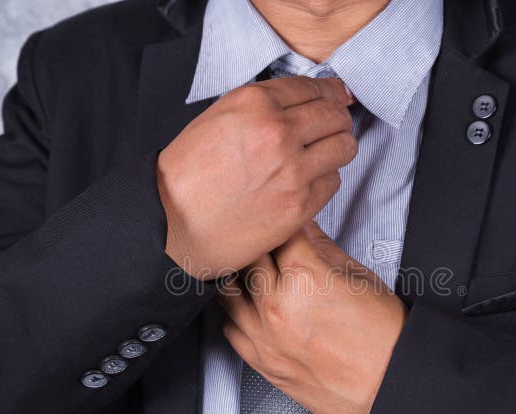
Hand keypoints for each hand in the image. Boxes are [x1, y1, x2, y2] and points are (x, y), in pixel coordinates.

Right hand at [157, 76, 356, 279]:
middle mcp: (277, 132)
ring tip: (319, 158)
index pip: (311, 87)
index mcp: (254, 104)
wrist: (171, 224)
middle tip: (331, 128)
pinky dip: (324, 181)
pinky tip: (304, 184)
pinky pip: (333, 182)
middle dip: (337, 120)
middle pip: (335, 116)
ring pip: (344, 147)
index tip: (337, 97)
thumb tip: (307, 99)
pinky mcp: (299, 204)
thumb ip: (262, 106)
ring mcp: (292, 170)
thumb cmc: (188, 174)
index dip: (329, 92)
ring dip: (336, 150)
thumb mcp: (218, 118)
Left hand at [219, 221, 407, 413]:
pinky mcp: (262, 362)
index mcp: (306, 277)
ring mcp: (265, 336)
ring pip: (227, 290)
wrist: (390, 388)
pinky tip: (251, 306)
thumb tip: (305, 227)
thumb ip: (323, 247)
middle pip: (247, 256)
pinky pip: (230, 328)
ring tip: (254, 272)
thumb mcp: (359, 277)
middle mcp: (278, 305)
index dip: (282, 221)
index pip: (278, 231)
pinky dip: (237, 312)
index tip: (284, 219)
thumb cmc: (385, 339)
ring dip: (239, 276)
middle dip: (258, 245)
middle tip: (269, 242)